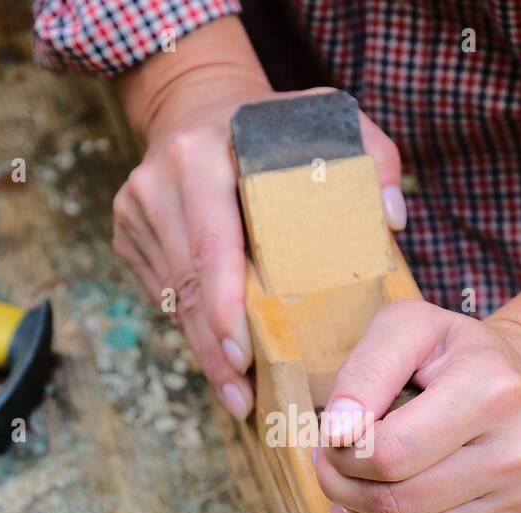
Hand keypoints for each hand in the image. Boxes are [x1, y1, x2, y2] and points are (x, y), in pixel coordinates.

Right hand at [110, 20, 404, 418]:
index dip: (225, 309)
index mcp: (199, 156)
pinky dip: (192, 329)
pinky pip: (163, 295)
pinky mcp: (129, 234)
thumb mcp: (327, 120)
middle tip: (244, 401)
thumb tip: (391, 219)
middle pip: (189, 287)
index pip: (210, 247)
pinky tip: (220, 359)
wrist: (197, 103)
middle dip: (216, 350)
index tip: (242, 357)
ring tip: (237, 395)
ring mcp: (135, 212)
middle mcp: (156, 184)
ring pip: (173, 300)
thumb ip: (370, 156)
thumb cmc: (272, 124)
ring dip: (204, 351)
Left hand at [314, 253, 520, 512]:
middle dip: (344, 485)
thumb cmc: (456, 356)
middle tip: (329, 463)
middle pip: (397, 500)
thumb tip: (338, 432)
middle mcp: (519, 450)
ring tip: (350, 483)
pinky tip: (379, 507)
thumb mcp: (409, 328)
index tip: (332, 435)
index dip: (343, 452)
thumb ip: (366, 370)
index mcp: (493, 391)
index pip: (390, 453)